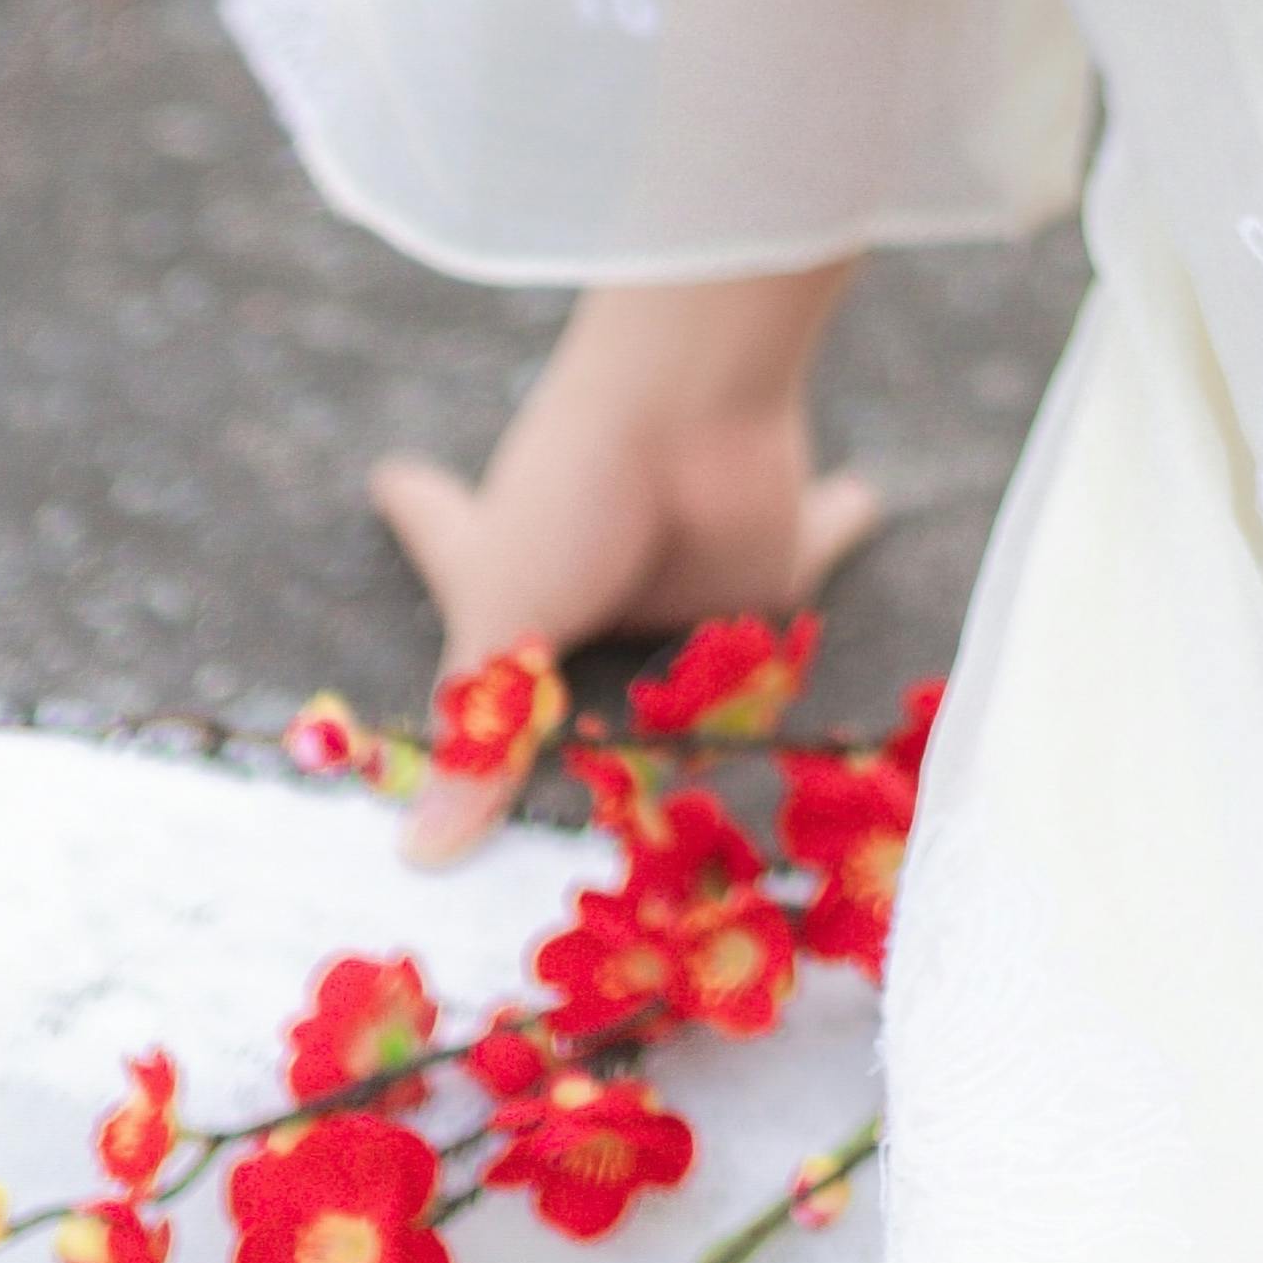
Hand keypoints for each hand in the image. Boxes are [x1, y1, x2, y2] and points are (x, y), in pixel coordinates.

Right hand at [370, 266, 879, 868]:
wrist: (687, 405)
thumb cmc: (571, 497)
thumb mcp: (504, 621)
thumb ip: (480, 743)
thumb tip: (420, 856)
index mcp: (506, 559)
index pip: (440, 535)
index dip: (415, 510)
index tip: (392, 475)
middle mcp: (595, 559)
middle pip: (575, 600)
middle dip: (569, 625)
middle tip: (573, 688)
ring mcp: (680, 559)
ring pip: (694, 612)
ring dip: (706, 646)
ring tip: (715, 699)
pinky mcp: (770, 554)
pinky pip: (820, 539)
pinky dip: (844, 519)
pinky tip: (869, 501)